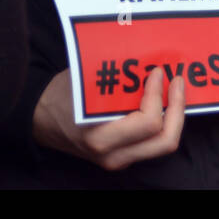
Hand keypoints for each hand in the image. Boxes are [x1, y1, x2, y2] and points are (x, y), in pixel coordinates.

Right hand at [32, 67, 185, 170]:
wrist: (40, 120)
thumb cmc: (62, 95)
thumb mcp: (87, 82)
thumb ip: (119, 76)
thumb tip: (151, 58)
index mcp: (101, 137)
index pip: (149, 123)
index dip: (159, 96)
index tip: (157, 72)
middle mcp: (112, 155)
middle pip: (165, 141)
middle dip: (178, 109)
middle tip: (178, 82)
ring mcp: (118, 160)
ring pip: (163, 144)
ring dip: (174, 115)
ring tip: (176, 90)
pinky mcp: (122, 157)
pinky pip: (153, 143)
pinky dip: (163, 121)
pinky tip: (164, 101)